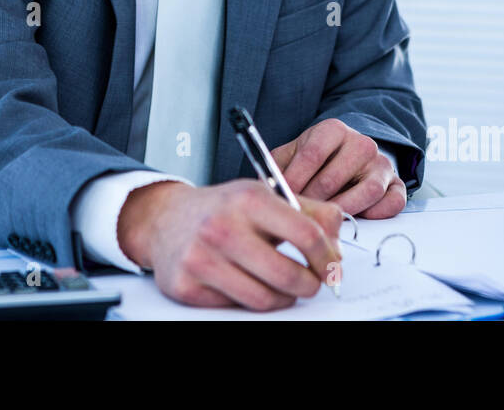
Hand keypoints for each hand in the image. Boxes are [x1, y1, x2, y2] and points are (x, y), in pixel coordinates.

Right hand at [117, 179, 343, 310]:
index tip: (331, 265)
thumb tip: (338, 235)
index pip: (306, 234)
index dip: (327, 256)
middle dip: (310, 285)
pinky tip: (247, 284)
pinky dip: (249, 301)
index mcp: (248, 198)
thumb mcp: (264, 196)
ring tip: (283, 286)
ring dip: (283, 298)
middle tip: (312, 283)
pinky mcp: (186, 287)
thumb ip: (307, 210)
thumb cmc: (222, 209)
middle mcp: (222, 227)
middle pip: (288, 275)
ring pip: (265, 299)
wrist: (165, 219)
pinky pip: (236, 308)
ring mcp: (201, 259)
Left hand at [270, 118, 406, 219]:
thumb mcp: (293, 153)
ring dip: (343, 210)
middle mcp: (361, 143)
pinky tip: (357, 218)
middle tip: (299, 215)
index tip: (283, 197)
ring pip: (366, 191)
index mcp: (333, 130)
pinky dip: (376, 214)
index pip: (312, 155)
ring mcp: (381, 164)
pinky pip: (392, 203)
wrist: (349, 154)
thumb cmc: (317, 158)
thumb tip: (265, 188)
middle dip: (313, 201)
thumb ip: (277, 167)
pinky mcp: (396, 184)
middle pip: (335, 178)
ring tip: (325, 220)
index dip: (294, 180)